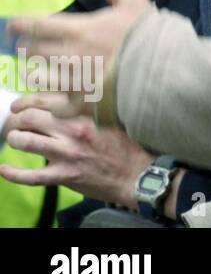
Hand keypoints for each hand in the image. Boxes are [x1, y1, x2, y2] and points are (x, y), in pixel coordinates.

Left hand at [0, 107, 150, 208]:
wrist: (136, 174)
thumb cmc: (123, 143)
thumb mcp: (110, 116)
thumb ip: (87, 106)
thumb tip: (61, 97)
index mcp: (86, 112)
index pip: (47, 98)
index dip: (27, 99)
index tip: (19, 104)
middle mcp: (75, 130)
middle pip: (31, 117)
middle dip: (17, 118)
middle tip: (16, 122)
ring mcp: (68, 153)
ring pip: (26, 141)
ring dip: (14, 138)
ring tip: (15, 138)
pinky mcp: (65, 175)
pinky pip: (30, 176)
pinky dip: (12, 173)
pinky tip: (4, 169)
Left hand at [5, 0, 153, 116]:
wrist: (168, 73)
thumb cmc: (151, 35)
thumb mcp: (132, 0)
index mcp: (81, 30)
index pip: (37, 25)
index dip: (20, 24)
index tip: (13, 25)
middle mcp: (72, 56)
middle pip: (33, 51)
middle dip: (27, 47)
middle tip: (28, 45)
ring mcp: (76, 82)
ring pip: (38, 76)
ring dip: (33, 71)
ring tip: (34, 70)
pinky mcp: (83, 103)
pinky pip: (51, 104)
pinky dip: (38, 103)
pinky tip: (31, 103)